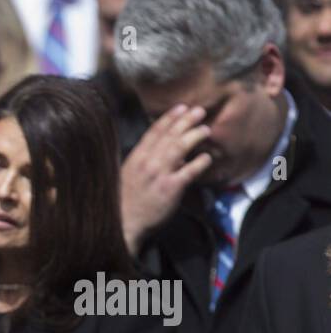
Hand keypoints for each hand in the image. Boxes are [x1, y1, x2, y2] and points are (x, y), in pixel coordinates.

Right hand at [120, 104, 212, 254]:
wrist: (123, 224)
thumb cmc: (125, 202)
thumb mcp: (129, 177)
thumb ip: (146, 163)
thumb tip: (171, 155)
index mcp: (136, 158)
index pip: (154, 132)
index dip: (169, 118)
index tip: (181, 108)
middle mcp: (147, 163)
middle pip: (169, 136)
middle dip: (186, 121)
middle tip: (200, 111)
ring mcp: (159, 175)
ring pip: (180, 148)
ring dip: (195, 135)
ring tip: (206, 130)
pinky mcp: (170, 188)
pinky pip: (190, 171)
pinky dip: (200, 162)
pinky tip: (208, 157)